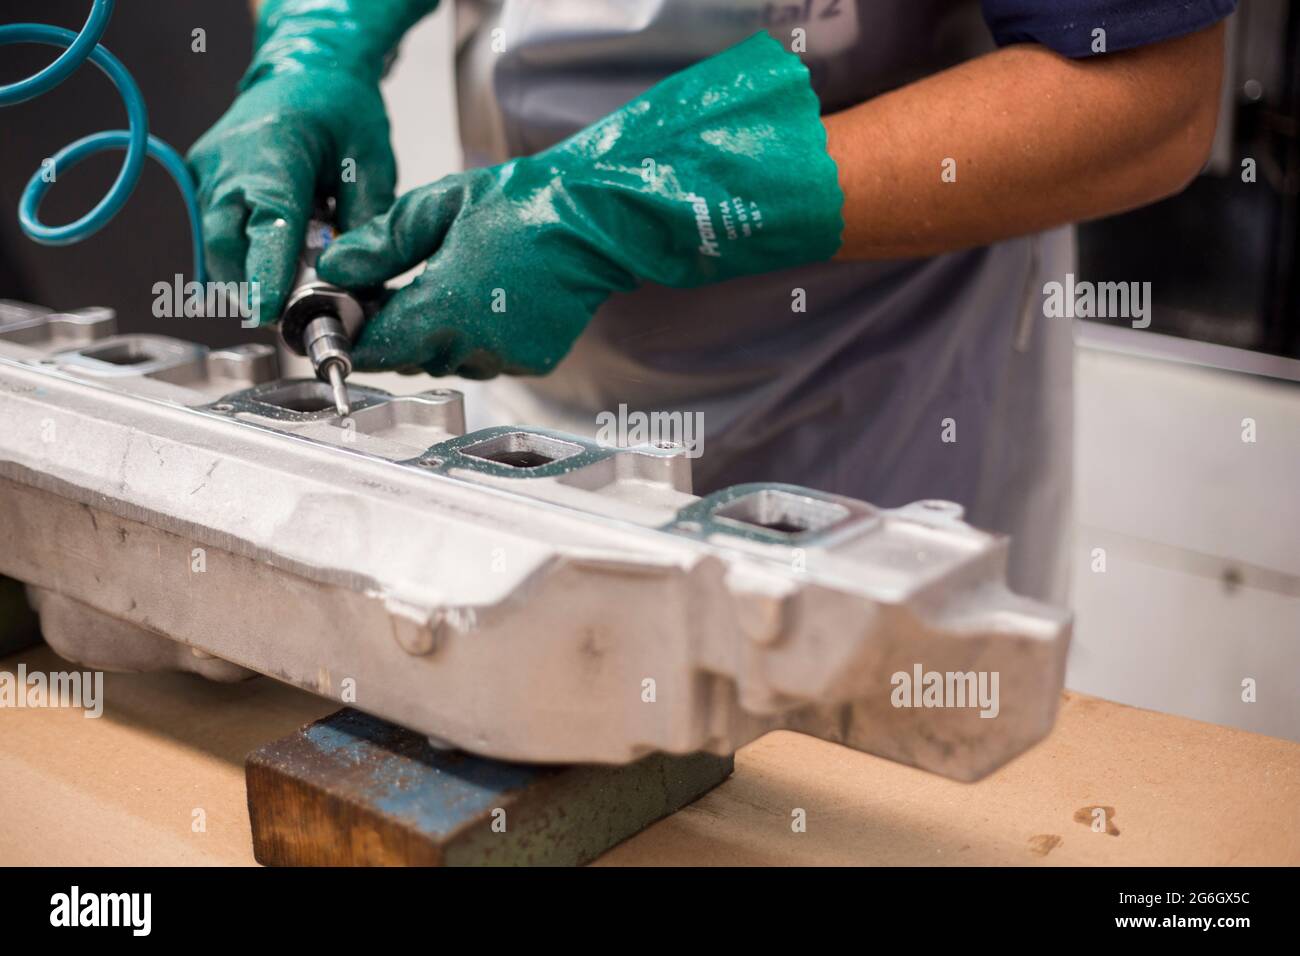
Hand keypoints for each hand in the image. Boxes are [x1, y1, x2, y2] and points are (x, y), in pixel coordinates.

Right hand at [185, 0, 437, 320]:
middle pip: (226, 247)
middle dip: (255, 289)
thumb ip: (365, 225)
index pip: (266, 224)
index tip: (269, 313)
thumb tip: (357, 283)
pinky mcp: (201, 181)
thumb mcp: (373, 164)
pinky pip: (214, 234)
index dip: (267, 274)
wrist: (305, 67)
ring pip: (214, 247)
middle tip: (296, 314)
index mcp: (274, 151)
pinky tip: (273, 257)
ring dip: (248, 276)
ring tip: (290, 284)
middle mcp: (228, 162)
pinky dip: (241, 256)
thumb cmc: (342, 110)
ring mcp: (207, 171)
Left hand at [318, 32, 844, 378]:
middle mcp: (474, 347)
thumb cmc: (525, 203)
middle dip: (388, 328)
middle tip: (376, 288)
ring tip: (429, 285)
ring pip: (443, 360)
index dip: (349, 335)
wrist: (599, 219)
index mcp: (443, 310)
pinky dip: (467, 335)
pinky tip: (474, 296)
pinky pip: (480, 358)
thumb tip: (335, 268)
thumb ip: (380, 243)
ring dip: (427, 334)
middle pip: (406, 358)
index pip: (375, 347)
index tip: (335, 316)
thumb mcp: (439, 206)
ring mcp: (506, 359)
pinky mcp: (531, 361)